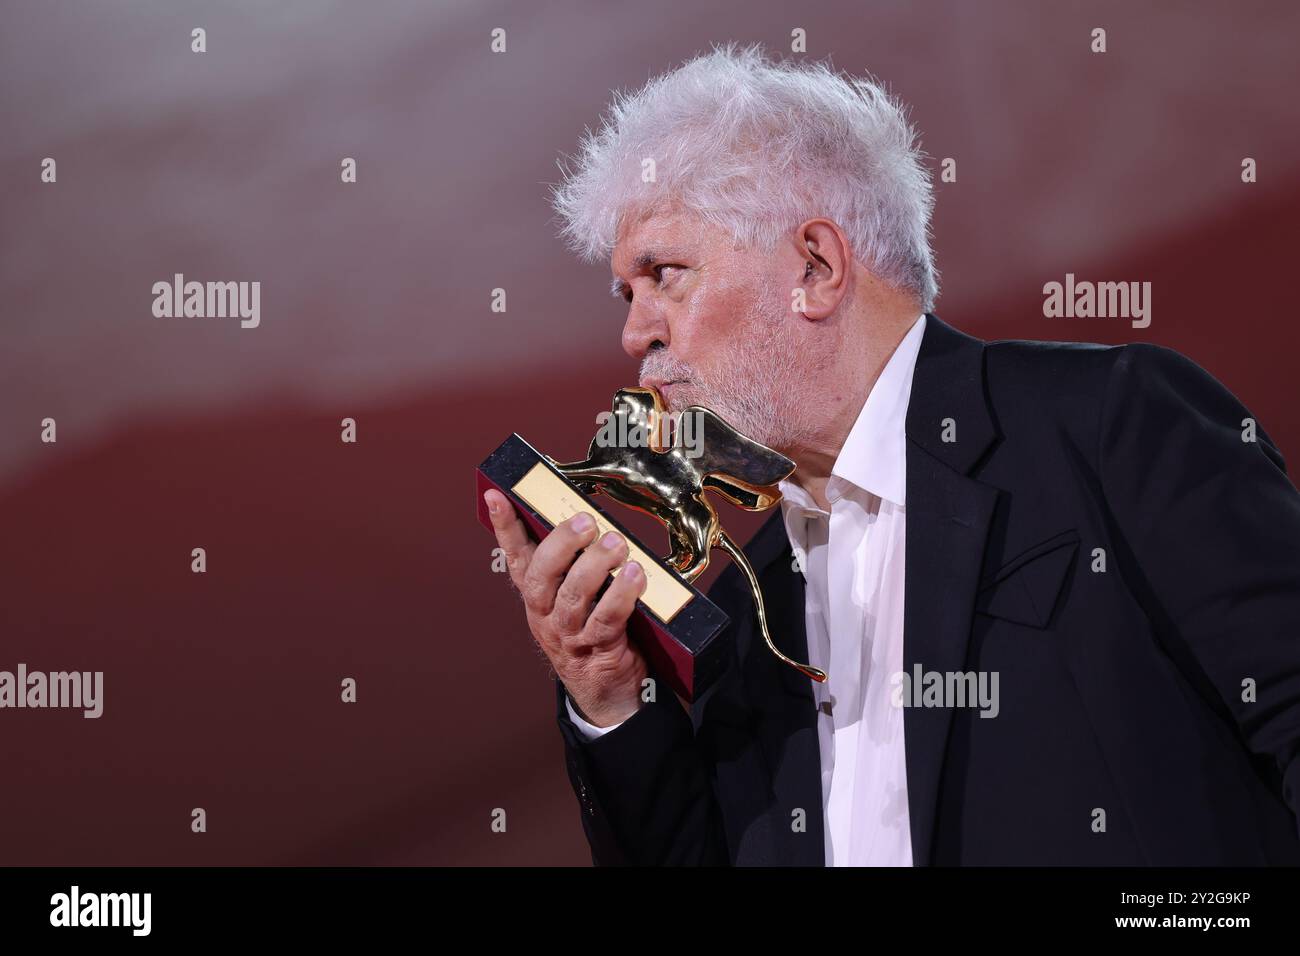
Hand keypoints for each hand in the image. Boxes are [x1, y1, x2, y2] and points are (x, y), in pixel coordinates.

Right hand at [484, 488, 648, 726]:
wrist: (607, 691)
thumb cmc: (592, 632)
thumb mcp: (574, 599)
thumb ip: (576, 566)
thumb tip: (589, 521)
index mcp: (537, 596)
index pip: (516, 557)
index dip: (505, 527)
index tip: (496, 495)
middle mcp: (545, 614)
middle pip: (542, 576)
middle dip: (562, 544)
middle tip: (586, 522)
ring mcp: (568, 634)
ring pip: (574, 596)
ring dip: (595, 565)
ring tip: (617, 544)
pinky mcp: (597, 648)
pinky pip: (607, 618)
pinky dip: (622, 594)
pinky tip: (635, 575)